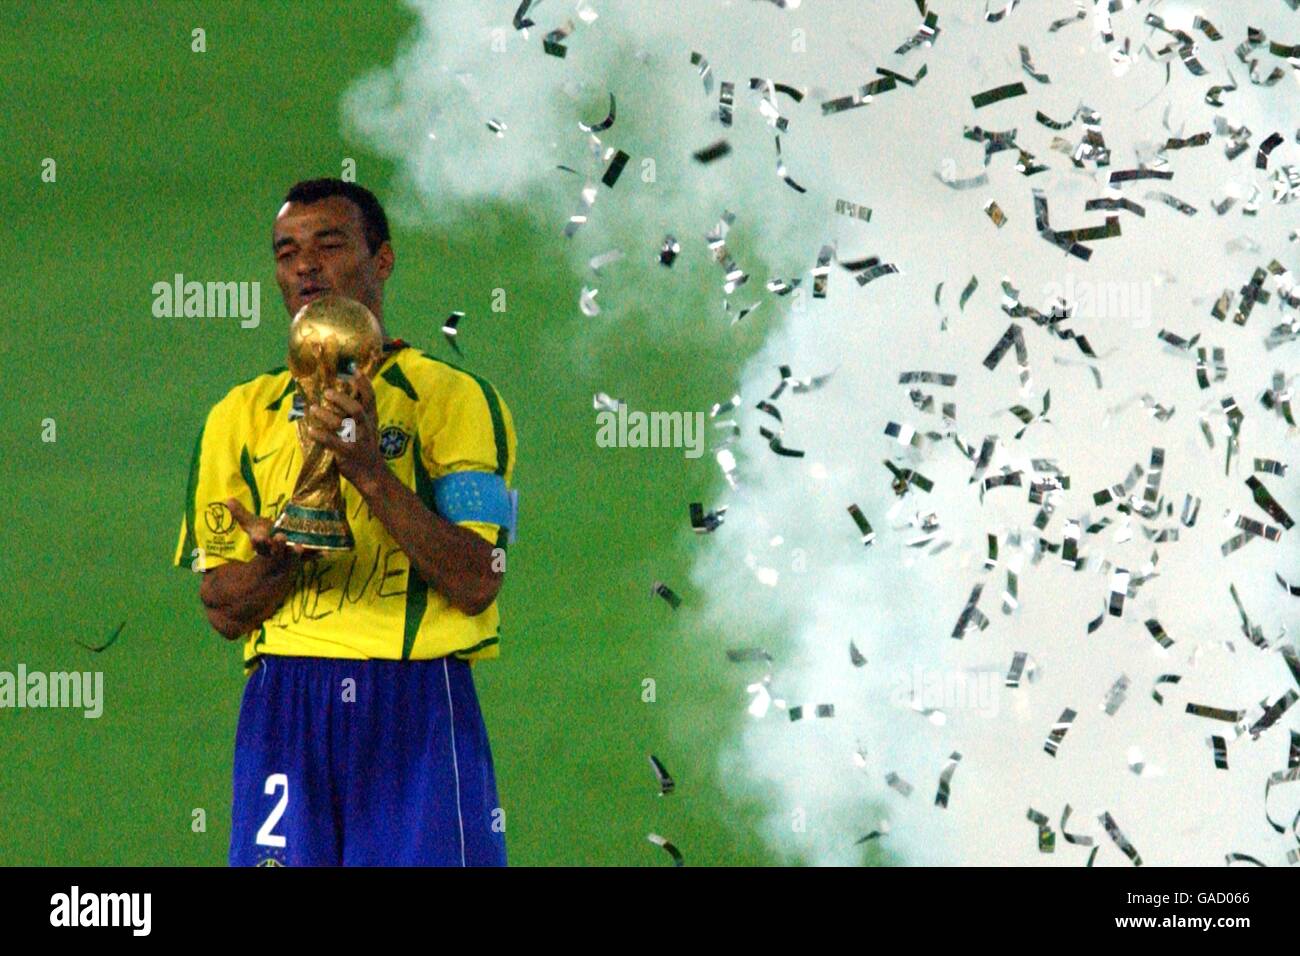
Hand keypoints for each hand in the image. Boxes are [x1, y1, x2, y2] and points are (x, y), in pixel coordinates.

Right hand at [224, 498, 318, 563]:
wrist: (278, 551)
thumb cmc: (265, 534)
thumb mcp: (252, 524)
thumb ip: (241, 513)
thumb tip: (227, 499)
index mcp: (263, 545)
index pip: (258, 544)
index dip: (258, 541)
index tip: (258, 537)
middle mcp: (275, 552)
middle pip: (275, 551)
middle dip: (278, 545)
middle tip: (280, 536)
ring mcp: (290, 556)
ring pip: (292, 556)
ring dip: (295, 552)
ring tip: (299, 547)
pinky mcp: (303, 557)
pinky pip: (311, 556)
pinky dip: (317, 555)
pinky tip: (325, 553)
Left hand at [305, 372, 385, 492]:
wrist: (372, 474)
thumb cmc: (365, 447)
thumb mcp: (368, 427)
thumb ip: (358, 412)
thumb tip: (339, 391)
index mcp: (371, 419)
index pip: (370, 398)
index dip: (364, 384)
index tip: (353, 370)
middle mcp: (366, 428)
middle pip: (357, 410)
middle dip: (342, 399)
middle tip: (326, 392)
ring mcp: (357, 441)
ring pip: (342, 425)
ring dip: (326, 416)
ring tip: (314, 409)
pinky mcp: (347, 454)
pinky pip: (332, 442)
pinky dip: (320, 435)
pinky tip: (311, 430)